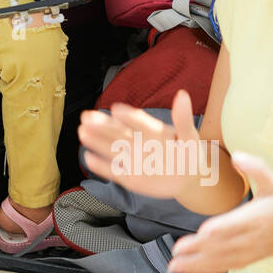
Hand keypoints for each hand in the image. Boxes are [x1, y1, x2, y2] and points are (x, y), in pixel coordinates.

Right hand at [77, 89, 210, 199]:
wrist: (189, 178)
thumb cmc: (189, 154)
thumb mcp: (190, 136)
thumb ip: (182, 118)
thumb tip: (182, 94)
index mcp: (151, 131)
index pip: (138, 121)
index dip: (128, 116)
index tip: (116, 110)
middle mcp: (137, 142)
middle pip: (117, 132)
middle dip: (102, 125)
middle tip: (87, 117)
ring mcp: (131, 159)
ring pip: (111, 149)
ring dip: (96, 141)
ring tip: (82, 131)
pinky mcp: (129, 177)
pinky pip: (113, 171)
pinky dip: (101, 166)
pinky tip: (88, 158)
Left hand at [167, 153, 272, 272]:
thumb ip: (257, 168)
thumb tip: (238, 156)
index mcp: (257, 218)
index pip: (237, 225)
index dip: (221, 229)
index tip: (204, 232)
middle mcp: (249, 238)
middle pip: (222, 245)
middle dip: (199, 249)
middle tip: (177, 250)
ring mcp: (245, 252)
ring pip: (219, 260)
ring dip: (195, 264)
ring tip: (174, 264)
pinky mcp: (241, 261)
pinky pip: (220, 267)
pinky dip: (202, 269)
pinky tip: (184, 269)